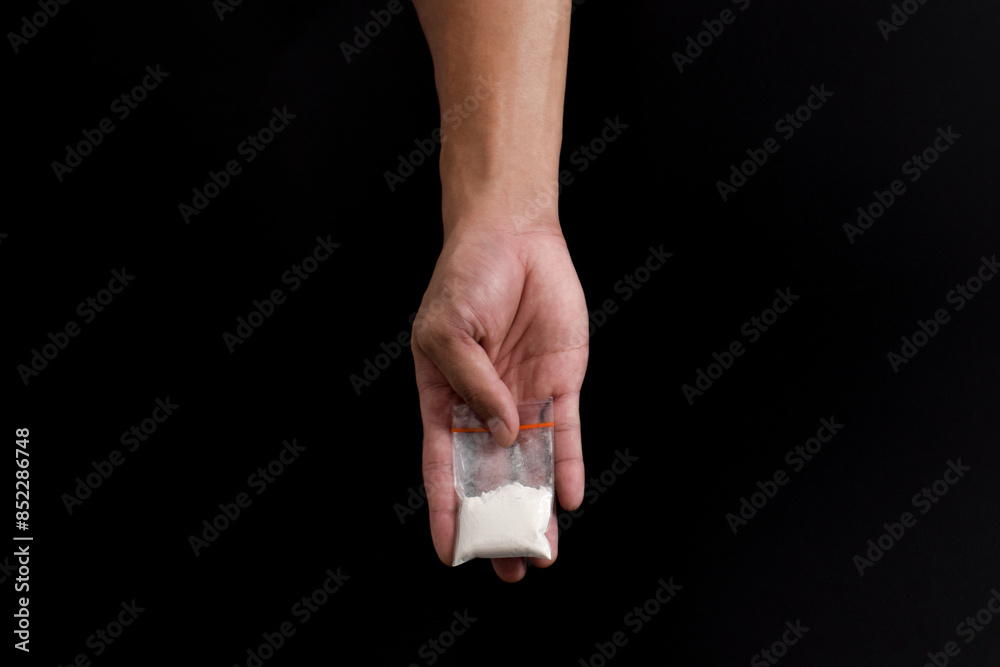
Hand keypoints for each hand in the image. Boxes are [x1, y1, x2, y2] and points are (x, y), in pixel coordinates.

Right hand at [411, 222, 588, 581]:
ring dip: (536, 505)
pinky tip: (569, 496)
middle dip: (499, 521)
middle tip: (510, 565)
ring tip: (543, 549)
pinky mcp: (559, 382)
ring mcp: (523, 396)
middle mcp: (484, 406)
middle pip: (490, 476)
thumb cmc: (465, 276)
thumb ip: (471, 386)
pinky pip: (565, 431)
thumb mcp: (448, 331)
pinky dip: (568, 463)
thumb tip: (501, 434)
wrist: (512, 235)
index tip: (451, 550)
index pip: (442, 464)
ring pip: (530, 463)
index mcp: (443, 397)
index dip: (447, 508)